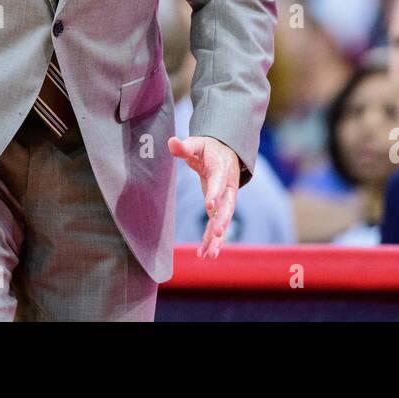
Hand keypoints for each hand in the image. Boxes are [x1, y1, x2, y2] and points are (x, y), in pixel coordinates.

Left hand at [168, 135, 238, 258]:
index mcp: (221, 171)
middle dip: (222, 220)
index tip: (209, 207)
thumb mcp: (197, 144)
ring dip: (217, 238)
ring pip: (224, 221)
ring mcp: (226, 200)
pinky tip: (204, 254)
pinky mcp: (220, 209)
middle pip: (227, 206)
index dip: (215, 194)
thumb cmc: (209, 149)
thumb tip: (171, 142)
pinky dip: (211, 240)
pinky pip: (217, 226)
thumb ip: (185, 146)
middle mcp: (227, 188)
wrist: (226, 154)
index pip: (218, 183)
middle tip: (217, 233)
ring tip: (210, 254)